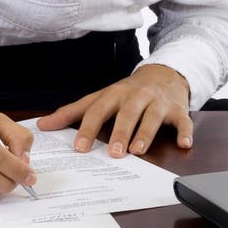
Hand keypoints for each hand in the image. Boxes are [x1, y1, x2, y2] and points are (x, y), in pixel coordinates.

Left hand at [36, 64, 192, 156]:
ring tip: (138, 151)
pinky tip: (184, 144)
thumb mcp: (101, 97)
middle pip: (127, 113)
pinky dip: (184, 132)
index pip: (98, 110)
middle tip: (112, 153)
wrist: (163, 74)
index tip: (79, 147)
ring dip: (146, 133)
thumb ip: (72, 112)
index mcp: (114, 94)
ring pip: (152, 117)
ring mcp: (158, 102)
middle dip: (120, 132)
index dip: (88, 128)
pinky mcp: (177, 109)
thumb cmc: (127, 92)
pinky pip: (182, 120)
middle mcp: (135, 96)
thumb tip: (43, 125)